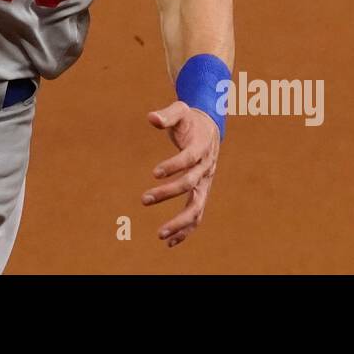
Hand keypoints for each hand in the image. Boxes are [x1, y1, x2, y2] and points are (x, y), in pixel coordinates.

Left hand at [142, 101, 219, 246]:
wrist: (210, 130)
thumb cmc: (190, 120)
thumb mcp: (180, 111)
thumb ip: (167, 115)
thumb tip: (151, 118)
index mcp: (201, 147)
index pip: (188, 159)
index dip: (173, 165)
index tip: (154, 172)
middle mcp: (206, 168)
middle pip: (190, 184)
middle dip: (167, 193)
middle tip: (143, 200)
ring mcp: (205, 183)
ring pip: (196, 207)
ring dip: (180, 222)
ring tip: (160, 235)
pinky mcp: (201, 192)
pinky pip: (196, 215)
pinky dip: (185, 230)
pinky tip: (170, 242)